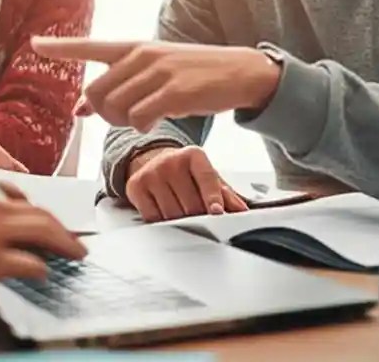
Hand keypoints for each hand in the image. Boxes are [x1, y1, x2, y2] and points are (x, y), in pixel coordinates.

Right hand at [0, 173, 85, 308]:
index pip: (7, 192)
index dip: (24, 207)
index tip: (30, 215)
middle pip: (34, 211)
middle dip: (57, 226)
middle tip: (70, 238)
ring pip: (41, 231)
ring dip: (63, 243)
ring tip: (73, 252)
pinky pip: (27, 264)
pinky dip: (40, 267)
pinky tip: (43, 272)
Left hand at [32, 38, 281, 131]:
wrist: (239, 71)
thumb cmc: (193, 74)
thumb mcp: (153, 73)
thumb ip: (117, 87)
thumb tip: (79, 111)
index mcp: (134, 48)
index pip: (89, 46)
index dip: (61, 47)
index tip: (36, 43)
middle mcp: (141, 56)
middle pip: (96, 93)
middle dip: (104, 114)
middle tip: (125, 118)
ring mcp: (158, 73)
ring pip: (116, 109)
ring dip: (125, 123)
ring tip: (145, 118)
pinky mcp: (175, 92)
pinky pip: (139, 118)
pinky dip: (142, 127)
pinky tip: (154, 123)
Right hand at [125, 146, 248, 221]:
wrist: (153, 163)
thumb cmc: (187, 174)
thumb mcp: (208, 179)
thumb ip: (227, 195)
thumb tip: (242, 211)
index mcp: (194, 155)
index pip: (206, 178)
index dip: (212, 196)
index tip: (217, 211)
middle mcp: (171, 160)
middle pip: (191, 203)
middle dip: (199, 217)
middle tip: (201, 219)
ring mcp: (152, 172)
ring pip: (172, 213)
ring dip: (180, 222)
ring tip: (182, 214)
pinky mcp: (136, 186)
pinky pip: (153, 217)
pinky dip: (161, 222)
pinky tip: (165, 213)